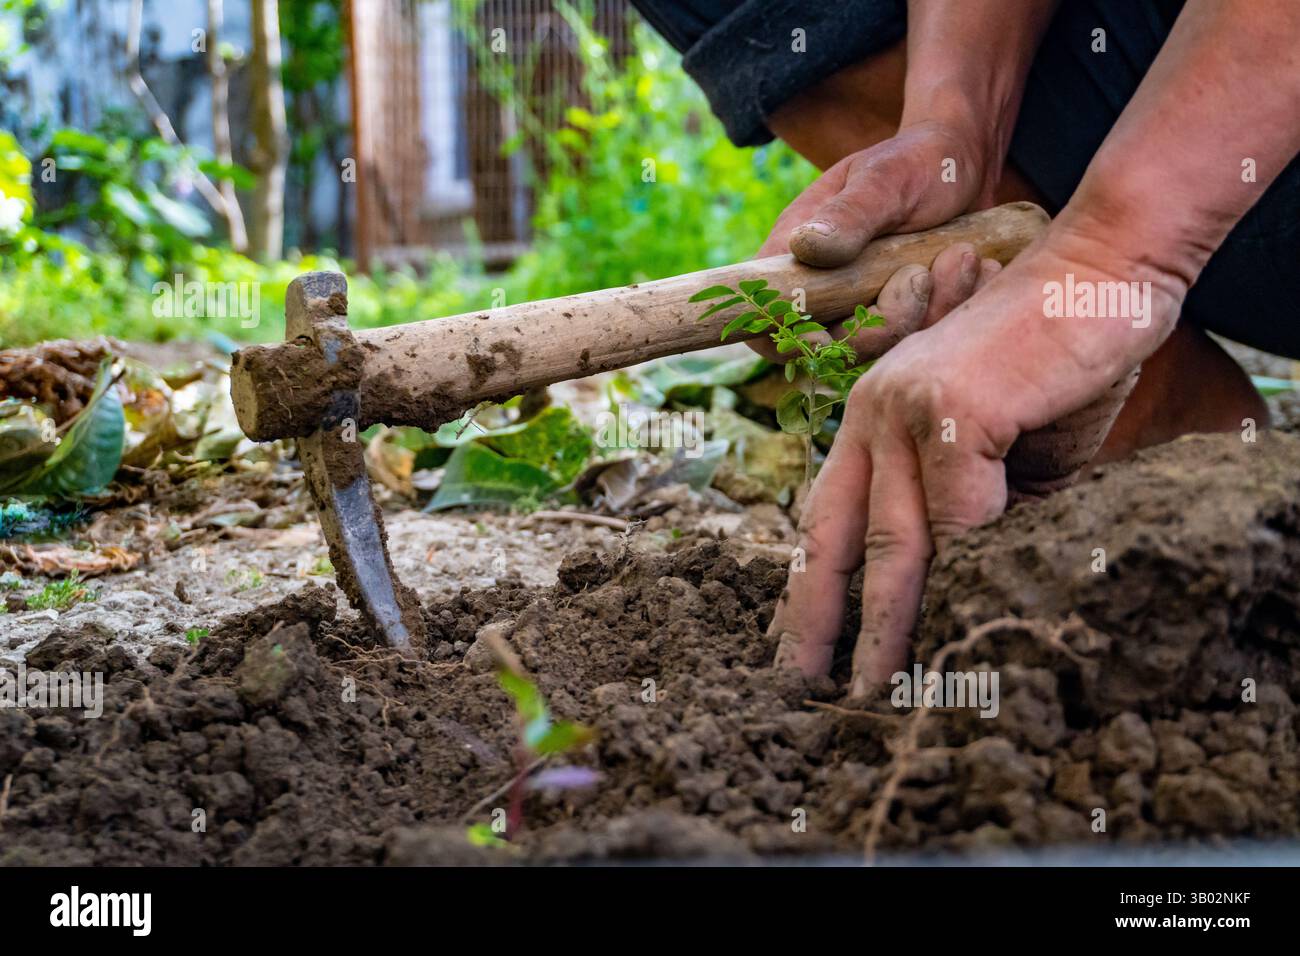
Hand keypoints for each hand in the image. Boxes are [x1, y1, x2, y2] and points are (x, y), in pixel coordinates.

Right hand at [747, 120, 999, 362]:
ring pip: (886, 347)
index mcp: (796, 259)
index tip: (827, 334)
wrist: (966, 163)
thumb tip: (804, 247)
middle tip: (920, 274)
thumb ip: (847, 216)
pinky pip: (925, 337)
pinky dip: (956, 306)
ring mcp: (867, 309)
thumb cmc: (914, 161)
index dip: (787, 340)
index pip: (765, 321)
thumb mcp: (882, 180)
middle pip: (833, 348)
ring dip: (930, 309)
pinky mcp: (907, 316)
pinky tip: (980, 267)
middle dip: (882, 325)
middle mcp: (826, 293)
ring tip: (962, 256)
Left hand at [769, 223, 1184, 693]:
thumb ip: (968, 507)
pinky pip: (961, 516)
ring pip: (891, 539)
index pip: (825, 516)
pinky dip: (969, 570)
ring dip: (883, 623)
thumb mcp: (995, 447)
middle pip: (836, 535)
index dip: (807, 584)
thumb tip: (957, 586)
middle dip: (816, 620)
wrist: (1101, 272)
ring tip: (875, 687)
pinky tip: (966, 620)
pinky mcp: (957, 407)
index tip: (793, 643)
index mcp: (870, 420)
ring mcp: (909, 407)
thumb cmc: (1051, 362)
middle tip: (800, 687)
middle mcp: (873, 412)